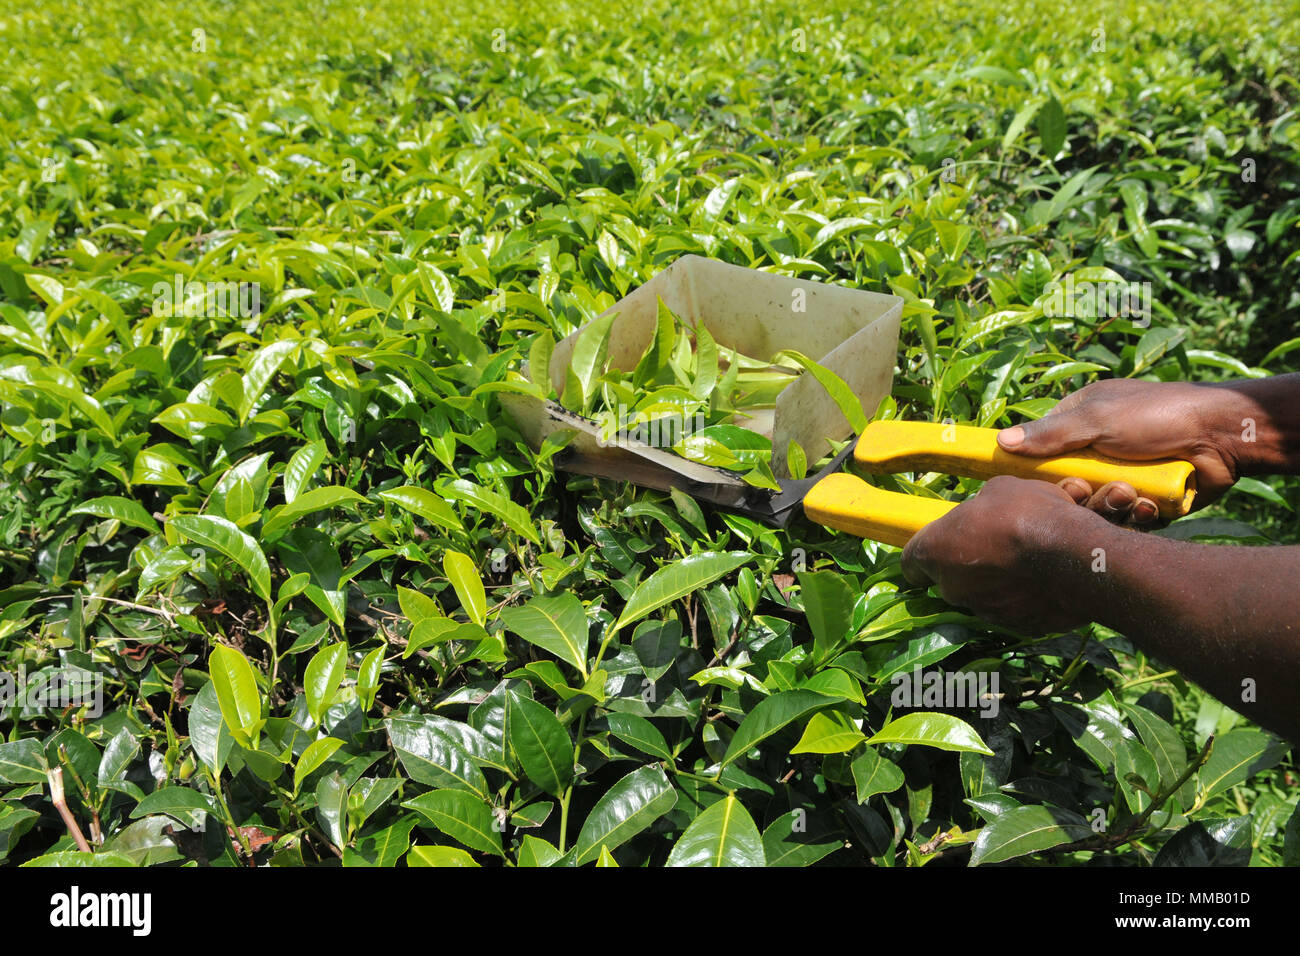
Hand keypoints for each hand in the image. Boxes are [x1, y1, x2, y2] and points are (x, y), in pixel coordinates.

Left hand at [901, 475, 1102, 632]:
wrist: (1076, 557)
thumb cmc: (1027, 514)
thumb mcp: (998, 489)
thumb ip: (981, 506)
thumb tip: (986, 510)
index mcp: (934, 551)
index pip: (911, 562)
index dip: (923, 555)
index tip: (936, 548)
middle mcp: (951, 588)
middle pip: (949, 579)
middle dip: (966, 566)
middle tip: (995, 545)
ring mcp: (983, 611)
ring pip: (982, 596)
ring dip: (996, 583)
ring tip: (1028, 562)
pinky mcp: (1017, 627)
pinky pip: (1014, 610)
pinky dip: (1023, 599)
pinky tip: (1045, 581)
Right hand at [996, 379, 1246, 525]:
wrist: (1223, 436)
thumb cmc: (1158, 415)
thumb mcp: (1097, 419)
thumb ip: (1050, 434)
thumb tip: (1001, 442)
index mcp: (1083, 421)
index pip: (1043, 447)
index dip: (1034, 468)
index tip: (1030, 485)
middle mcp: (1101, 450)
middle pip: (1069, 484)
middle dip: (1080, 494)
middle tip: (1089, 491)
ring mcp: (1126, 476)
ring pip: (1099, 507)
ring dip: (1113, 507)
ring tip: (1132, 497)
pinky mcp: (1148, 500)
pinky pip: (1129, 520)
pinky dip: (1139, 518)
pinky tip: (1150, 509)